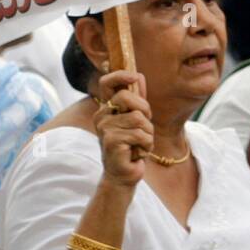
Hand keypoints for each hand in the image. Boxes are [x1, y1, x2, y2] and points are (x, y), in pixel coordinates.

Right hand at [94, 70, 151, 187]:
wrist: (123, 175)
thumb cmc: (131, 146)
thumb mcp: (136, 120)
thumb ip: (137, 99)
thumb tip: (138, 75)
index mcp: (107, 109)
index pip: (106, 83)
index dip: (120, 75)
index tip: (134, 77)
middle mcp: (102, 116)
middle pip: (127, 97)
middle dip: (145, 111)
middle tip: (144, 127)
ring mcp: (105, 129)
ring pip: (139, 118)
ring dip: (148, 133)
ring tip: (140, 144)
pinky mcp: (111, 141)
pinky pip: (140, 134)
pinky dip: (147, 145)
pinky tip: (138, 153)